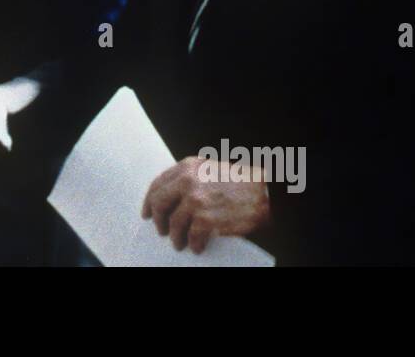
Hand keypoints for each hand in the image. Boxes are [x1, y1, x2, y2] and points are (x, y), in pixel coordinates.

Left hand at [140, 157, 269, 253]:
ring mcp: (195, 200)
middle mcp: (188, 181)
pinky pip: (191, 237)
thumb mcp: (210, 171)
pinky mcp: (205, 218)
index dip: (150, 200)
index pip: (158, 184)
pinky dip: (193, 245)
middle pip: (159, 203)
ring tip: (179, 243)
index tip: (147, 212)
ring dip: (175, 237)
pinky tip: (197, 247)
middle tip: (160, 230)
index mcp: (188, 167)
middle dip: (157, 219)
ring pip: (174, 224)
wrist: (267, 193)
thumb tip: (170, 201)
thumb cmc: (241, 184)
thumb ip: (189, 179)